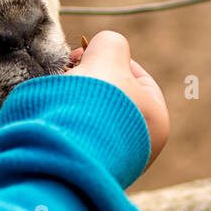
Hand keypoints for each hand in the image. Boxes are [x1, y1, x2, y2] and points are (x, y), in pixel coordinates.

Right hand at [66, 30, 168, 166]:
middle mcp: (141, 146)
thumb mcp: (108, 53)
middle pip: (113, 99)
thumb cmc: (97, 99)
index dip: (110, 60)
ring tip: (57, 94)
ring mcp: (113, 161)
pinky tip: (52, 115)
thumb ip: (111, 42)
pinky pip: (77, 137)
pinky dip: (65, 123)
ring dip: (73, 102)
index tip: (82, 55)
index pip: (137, 78)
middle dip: (88, 81)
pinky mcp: (86, 167)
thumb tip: (101, 50)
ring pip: (92, 117)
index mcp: (158, 121)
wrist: (68, 148)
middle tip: (67, 73)